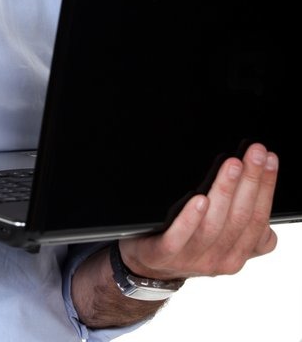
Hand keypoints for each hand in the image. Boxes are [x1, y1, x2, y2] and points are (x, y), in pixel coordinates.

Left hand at [118, 142, 278, 280]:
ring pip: (213, 223)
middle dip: (250, 181)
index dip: (266, 188)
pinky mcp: (164, 253)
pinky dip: (190, 218)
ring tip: (232, 165)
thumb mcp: (222, 239)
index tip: (269, 159)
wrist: (150, 265)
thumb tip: (265, 201)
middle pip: (239, 217)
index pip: (257, 218)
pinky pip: (179, 236)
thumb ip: (244, 226)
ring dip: (225, 190)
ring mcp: (190, 257)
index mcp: (236, 254)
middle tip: (256, 153)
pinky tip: (199, 198)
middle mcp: (218, 259)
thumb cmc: (189, 242)